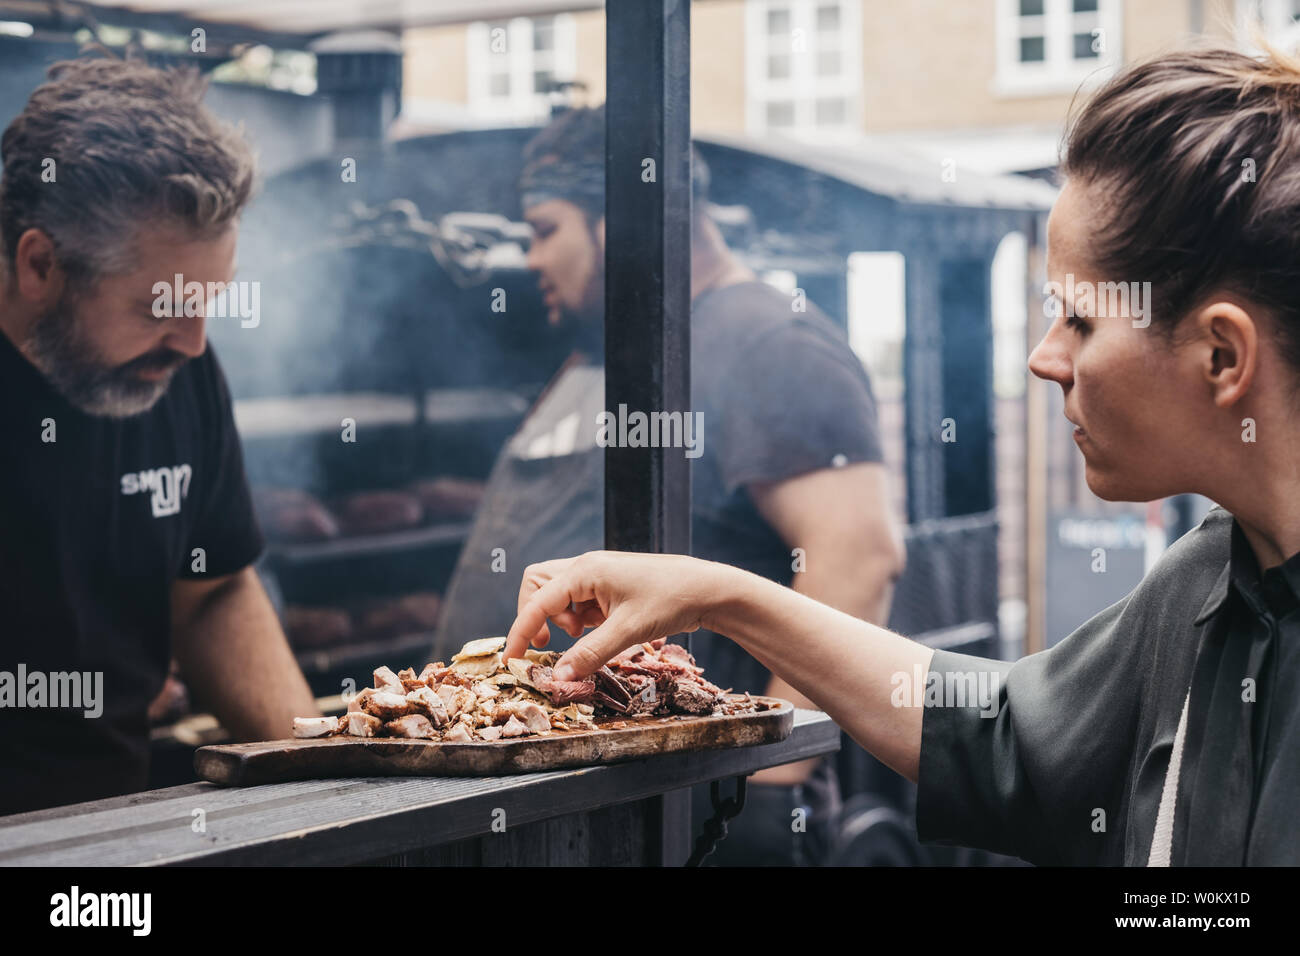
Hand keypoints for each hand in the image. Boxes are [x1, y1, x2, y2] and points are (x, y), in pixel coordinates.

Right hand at [505, 550, 721, 679]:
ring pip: (556, 593)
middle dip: (537, 615)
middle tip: (555, 641)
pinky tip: (602, 629)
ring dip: (560, 617)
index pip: (536, 601)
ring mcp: (597, 575)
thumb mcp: (628, 632)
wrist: (707, 589)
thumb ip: (590, 654)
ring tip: (586, 634)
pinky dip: (579, 618)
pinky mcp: (608, 586)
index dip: (520, 630)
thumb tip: (557, 677)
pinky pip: (578, 600)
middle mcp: (586, 567)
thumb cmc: (670, 601)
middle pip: (537, 586)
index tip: (511, 659)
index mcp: (585, 571)